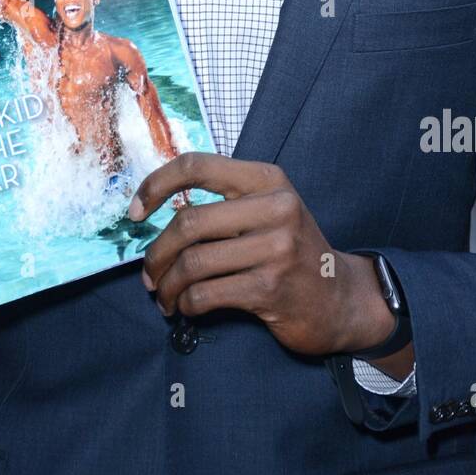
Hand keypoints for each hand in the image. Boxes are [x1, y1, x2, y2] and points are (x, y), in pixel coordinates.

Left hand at [129, 153, 393, 358]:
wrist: (340, 299)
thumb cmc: (291, 251)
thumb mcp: (268, 211)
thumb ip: (223, 203)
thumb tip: (154, 215)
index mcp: (267, 179)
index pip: (196, 165)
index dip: (156, 184)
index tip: (135, 211)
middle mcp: (275, 208)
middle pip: (188, 222)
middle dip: (157, 253)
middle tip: (148, 274)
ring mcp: (275, 249)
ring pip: (193, 263)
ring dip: (166, 285)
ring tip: (163, 296)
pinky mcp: (270, 288)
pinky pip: (205, 295)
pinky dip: (185, 305)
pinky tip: (185, 309)